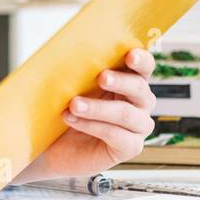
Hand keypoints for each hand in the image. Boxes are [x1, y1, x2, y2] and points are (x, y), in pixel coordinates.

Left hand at [14, 48, 156, 182]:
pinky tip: (73, 120)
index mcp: (131, 80)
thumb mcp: (73, 86)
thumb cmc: (67, 108)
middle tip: (102, 77)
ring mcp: (138, 127)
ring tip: (74, 104)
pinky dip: (93, 126)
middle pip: (140, 89)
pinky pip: (117, 135)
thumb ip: (80, 71)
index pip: (145, 67)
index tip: (130, 55)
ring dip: (99, 108)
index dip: (141, 60)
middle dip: (121, 81)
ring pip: (126, 114)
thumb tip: (69, 52)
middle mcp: (140, 103)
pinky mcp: (130, 147)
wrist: (55, 145)